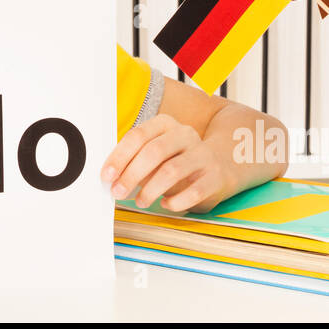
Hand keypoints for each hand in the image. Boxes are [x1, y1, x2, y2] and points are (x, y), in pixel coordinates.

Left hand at [100, 114, 227, 213]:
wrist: (221, 165)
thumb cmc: (178, 160)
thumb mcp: (157, 153)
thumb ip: (136, 160)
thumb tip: (113, 178)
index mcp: (166, 124)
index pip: (138, 136)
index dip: (120, 156)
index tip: (107, 176)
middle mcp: (185, 135)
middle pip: (154, 151)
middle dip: (131, 174)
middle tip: (118, 192)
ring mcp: (203, 155)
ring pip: (172, 171)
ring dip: (150, 190)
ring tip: (140, 202)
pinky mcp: (215, 177)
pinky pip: (193, 191)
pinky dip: (176, 201)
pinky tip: (166, 204)